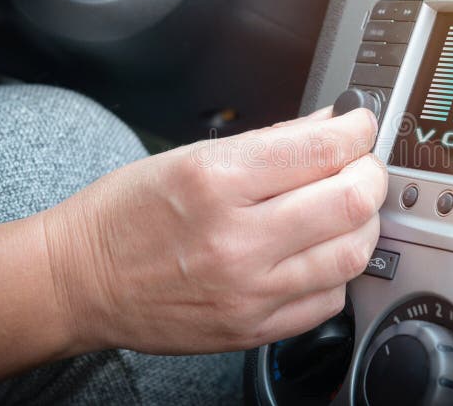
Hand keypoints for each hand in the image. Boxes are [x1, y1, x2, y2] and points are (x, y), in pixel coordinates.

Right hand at [43, 107, 386, 353]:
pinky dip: (338, 269)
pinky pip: (330, 299)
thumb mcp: (190, 156)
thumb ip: (271, 141)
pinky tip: (320, 252)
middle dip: (371, 172)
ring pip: (353, 252)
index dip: (357, 130)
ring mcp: (249, 291)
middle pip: (351, 200)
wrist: (81, 281)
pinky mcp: (253, 328)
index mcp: (216, 181)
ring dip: (363, 221)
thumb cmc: (125, 214)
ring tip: (345, 207)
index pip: (321, 150)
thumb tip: (329, 125)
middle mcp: (237, 239)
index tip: (360, 125)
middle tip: (361, 164)